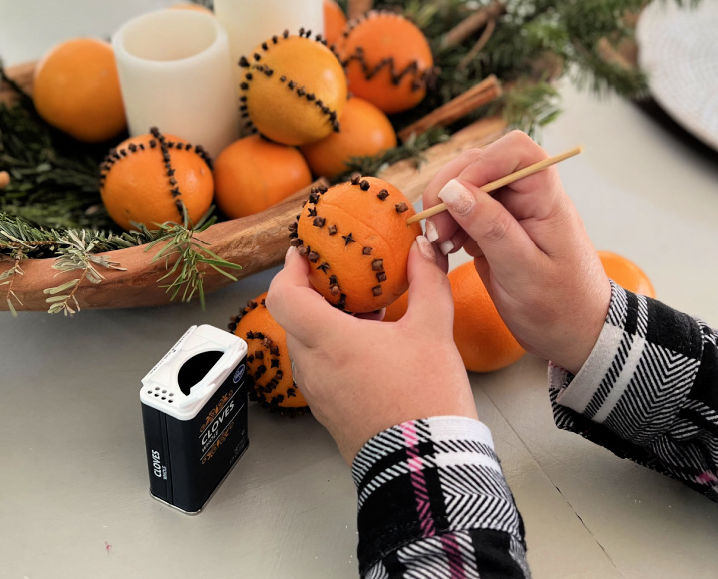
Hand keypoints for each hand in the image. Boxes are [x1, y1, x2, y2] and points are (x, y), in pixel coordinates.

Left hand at [266, 238, 475, 462]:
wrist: (426, 468)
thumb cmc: (425, 397)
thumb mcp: (434, 330)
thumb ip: (428, 281)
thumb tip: (424, 248)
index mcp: (328, 340)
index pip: (283, 295)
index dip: (289, 270)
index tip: (304, 254)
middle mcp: (312, 366)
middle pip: (295, 318)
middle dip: (316, 295)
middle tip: (345, 278)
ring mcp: (317, 393)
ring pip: (308, 346)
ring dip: (328, 324)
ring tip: (369, 315)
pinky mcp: (328, 414)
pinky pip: (320, 371)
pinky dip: (335, 351)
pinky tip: (374, 350)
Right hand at [422, 131, 609, 372]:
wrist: (574, 334)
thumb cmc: (560, 307)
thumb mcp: (523, 272)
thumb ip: (490, 228)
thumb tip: (452, 190)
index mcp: (547, 199)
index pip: (516, 151)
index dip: (479, 165)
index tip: (452, 198)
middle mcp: (528, 197)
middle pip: (480, 163)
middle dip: (449, 190)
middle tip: (436, 232)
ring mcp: (509, 212)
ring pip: (465, 186)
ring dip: (444, 210)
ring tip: (440, 244)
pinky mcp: (493, 229)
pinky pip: (462, 211)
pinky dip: (447, 226)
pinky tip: (446, 250)